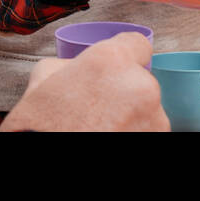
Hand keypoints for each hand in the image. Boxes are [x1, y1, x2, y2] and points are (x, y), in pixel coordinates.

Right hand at [0, 32, 168, 131]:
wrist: (46, 157)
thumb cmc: (42, 125)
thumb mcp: (42, 79)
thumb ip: (70, 64)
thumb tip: (79, 68)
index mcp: (111, 60)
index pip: (138, 43)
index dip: (125, 53)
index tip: (119, 65)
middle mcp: (140, 85)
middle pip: (140, 80)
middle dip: (123, 91)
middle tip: (96, 107)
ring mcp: (154, 119)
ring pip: (147, 110)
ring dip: (131, 117)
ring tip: (100, 127)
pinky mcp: (157, 140)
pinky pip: (148, 131)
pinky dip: (133, 134)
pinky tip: (108, 135)